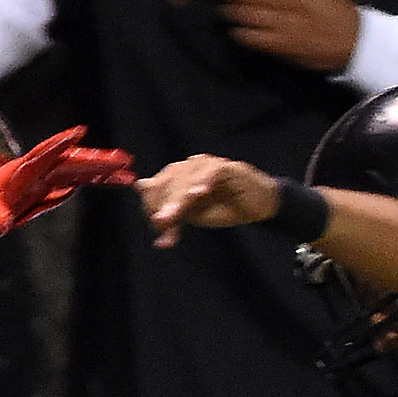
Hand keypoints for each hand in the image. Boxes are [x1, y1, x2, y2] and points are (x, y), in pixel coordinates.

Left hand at [0, 126, 135, 234]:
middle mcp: (37, 170)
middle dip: (96, 159)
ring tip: (129, 172)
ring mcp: (46, 176)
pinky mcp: (51, 185)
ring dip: (103, 169)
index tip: (79, 132)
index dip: (59, 144)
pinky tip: (116, 180)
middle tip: (123, 159)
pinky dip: (96, 179)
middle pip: (70, 161)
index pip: (43, 155)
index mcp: (20, 171)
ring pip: (78, 168)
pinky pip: (77, 180)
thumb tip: (1, 226)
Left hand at [136, 154, 278, 246]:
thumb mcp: (193, 215)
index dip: (153, 209)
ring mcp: (206, 165)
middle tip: (161, 225)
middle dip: (164, 207)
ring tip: (172, 215)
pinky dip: (203, 182)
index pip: (156, 190)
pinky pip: (211, 172)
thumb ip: (170, 209)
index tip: (158, 231)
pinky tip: (199, 193)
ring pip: (186, 179)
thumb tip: (140, 189)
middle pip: (168, 185)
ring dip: (178, 198)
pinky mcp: (225, 166)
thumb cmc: (222, 208)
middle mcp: (188, 167)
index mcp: (177, 177)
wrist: (256, 206)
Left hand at [214, 0, 360, 72]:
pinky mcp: (282, 45)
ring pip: (245, 14)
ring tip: (224, 11)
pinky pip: (252, 38)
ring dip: (230, 12)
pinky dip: (239, 33)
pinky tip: (235, 31)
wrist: (353, 39)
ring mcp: (283, 23)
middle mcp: (287, 0)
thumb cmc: (333, 8)